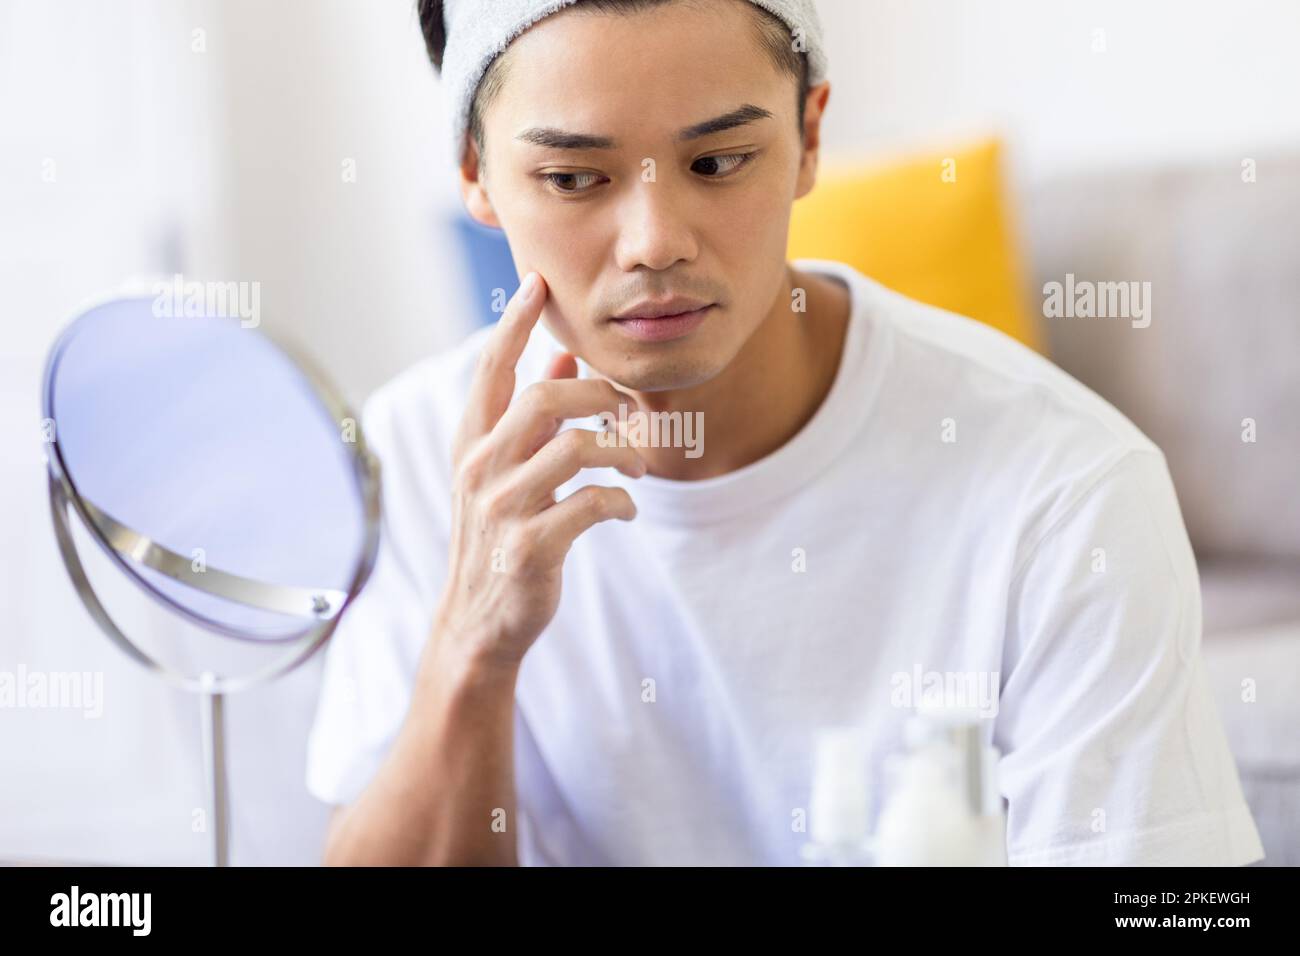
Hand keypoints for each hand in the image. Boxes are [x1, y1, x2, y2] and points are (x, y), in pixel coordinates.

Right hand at [432, 272, 645, 670]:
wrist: (482, 621)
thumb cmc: (498, 535)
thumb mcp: (502, 472)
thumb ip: (528, 417)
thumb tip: (560, 360)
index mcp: (471, 444)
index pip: (489, 371)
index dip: (513, 324)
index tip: (536, 282)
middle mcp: (480, 469)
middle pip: (544, 400)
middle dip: (598, 396)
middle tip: (628, 413)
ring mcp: (502, 509)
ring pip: (575, 447)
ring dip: (621, 451)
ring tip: (637, 467)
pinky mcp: (531, 547)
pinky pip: (592, 504)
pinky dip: (622, 501)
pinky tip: (627, 510)